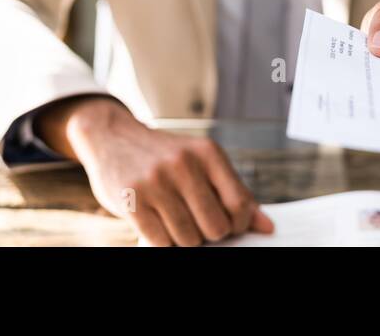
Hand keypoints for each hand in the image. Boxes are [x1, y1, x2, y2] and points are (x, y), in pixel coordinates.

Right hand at [38, 96, 274, 246]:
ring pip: (188, 239)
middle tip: (196, 222)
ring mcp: (155, 181)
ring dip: (183, 238)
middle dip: (208, 234)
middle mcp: (183, 163)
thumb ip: (234, 192)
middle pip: (215, 227)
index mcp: (207, 152)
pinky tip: (156, 223)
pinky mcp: (131, 199)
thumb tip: (267, 226)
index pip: (239, 204)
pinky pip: (160, 242)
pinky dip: (161, 240)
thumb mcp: (201, 162)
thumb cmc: (165, 155)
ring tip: (173, 220)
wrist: (113, 136)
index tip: (226, 224)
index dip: (237, 225)